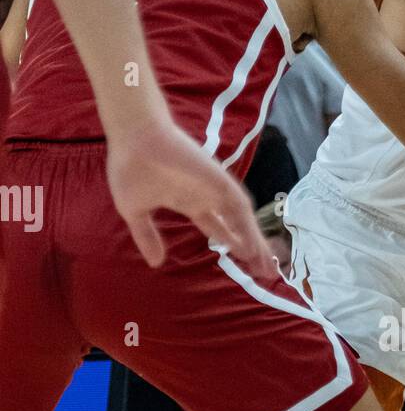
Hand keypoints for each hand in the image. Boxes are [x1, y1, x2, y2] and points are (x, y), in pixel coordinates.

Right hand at [105, 114, 278, 278]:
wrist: (134, 138)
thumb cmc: (131, 168)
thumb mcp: (135, 212)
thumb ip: (146, 237)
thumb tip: (155, 263)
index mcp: (190, 203)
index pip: (218, 228)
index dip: (230, 244)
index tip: (243, 263)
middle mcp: (207, 197)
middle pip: (236, 227)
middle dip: (250, 248)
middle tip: (264, 271)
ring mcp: (214, 188)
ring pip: (242, 219)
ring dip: (255, 241)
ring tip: (266, 265)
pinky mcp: (218, 180)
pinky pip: (238, 206)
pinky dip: (247, 226)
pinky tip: (253, 245)